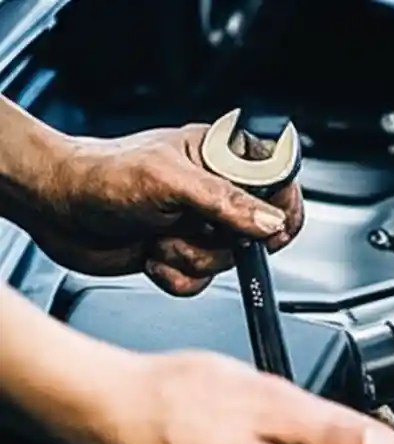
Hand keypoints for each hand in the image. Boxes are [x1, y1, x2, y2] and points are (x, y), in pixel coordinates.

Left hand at [21, 124, 302, 295]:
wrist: (54, 208)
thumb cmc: (100, 176)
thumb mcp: (169, 182)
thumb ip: (225, 201)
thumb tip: (269, 221)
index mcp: (219, 156)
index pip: (278, 180)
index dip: (282, 209)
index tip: (269, 230)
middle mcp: (214, 191)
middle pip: (257, 231)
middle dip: (221, 241)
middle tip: (193, 226)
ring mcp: (198, 225)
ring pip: (228, 261)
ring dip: (190, 258)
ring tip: (159, 237)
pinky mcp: (181, 253)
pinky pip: (202, 282)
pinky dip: (176, 277)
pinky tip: (151, 256)